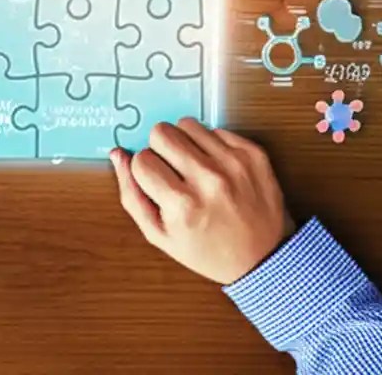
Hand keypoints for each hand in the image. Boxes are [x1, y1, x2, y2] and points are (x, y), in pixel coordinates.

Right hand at [110, 119, 294, 284]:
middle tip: (172, 170)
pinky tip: (216, 167)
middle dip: (160, 149)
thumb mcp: (160, 235)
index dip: (145, 171)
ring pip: (187, 124)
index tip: (157, 184)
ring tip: (193, 166)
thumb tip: (117, 154)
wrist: (264, 256)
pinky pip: (216, 129)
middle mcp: (209, 180)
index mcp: (182, 205)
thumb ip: (132, 194)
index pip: (142, 160)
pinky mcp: (253, 153)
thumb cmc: (207, 250)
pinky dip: (210, 145)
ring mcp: (234, 164)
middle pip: (162, 132)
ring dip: (184, 142)